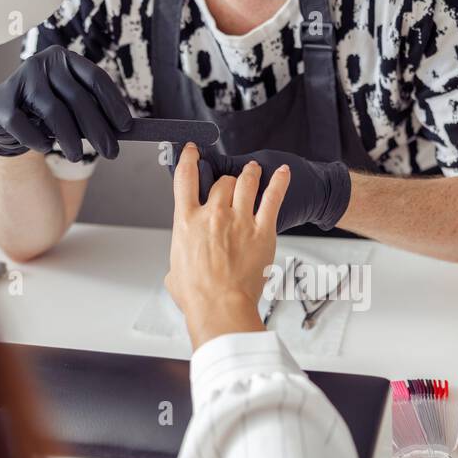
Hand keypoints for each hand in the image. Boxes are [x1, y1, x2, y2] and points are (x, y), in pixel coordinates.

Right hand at [0, 45, 133, 160]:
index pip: (96, 78)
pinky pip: (23, 124)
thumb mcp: (70, 106)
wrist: (2, 117)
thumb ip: (91, 111)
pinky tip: (45, 148)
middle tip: (111, 152)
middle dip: (98, 129)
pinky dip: (37, 140)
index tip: (127, 127)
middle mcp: (43, 62)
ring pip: (53, 110)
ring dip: (70, 138)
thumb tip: (121, 132)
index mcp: (65, 59)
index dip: (114, 103)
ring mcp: (19, 78)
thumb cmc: (45, 111)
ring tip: (77, 157)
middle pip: (78, 97)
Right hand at [164, 142, 290, 348]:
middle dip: (227, 180)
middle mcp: (213, 215)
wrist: (220, 307)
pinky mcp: (262, 230)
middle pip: (222, 182)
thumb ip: (179, 260)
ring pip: (246, 183)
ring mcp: (239, 220)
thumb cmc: (198, 295)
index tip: (193, 151)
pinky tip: (282, 173)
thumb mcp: (174, 273)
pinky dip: (279, 182)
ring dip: (250, 173)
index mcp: (187, 221)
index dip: (190, 159)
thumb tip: (179, 267)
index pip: (186, 178)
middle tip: (231, 182)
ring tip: (253, 170)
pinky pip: (272, 198)